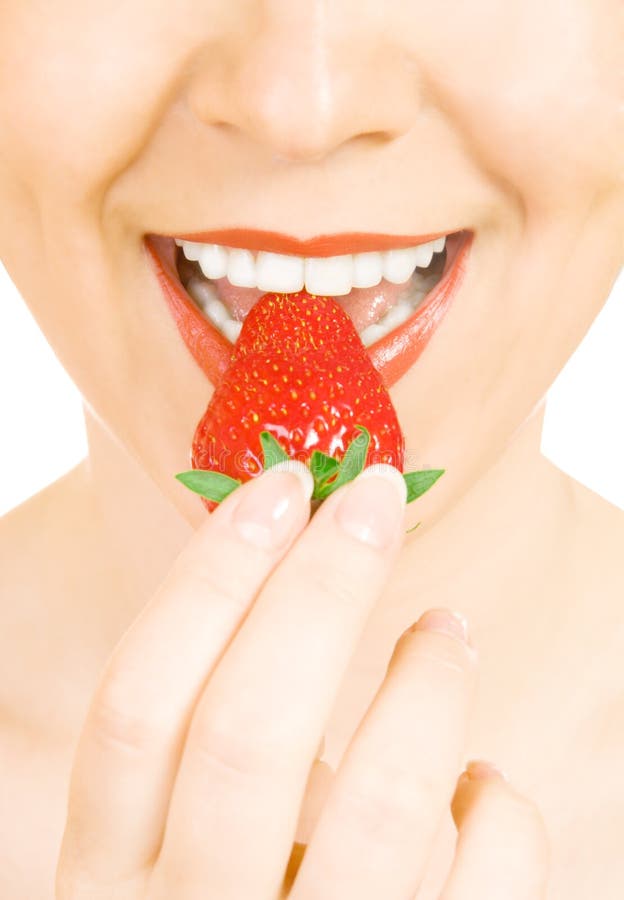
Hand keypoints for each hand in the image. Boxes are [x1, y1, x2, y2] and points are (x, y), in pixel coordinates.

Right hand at [55, 463, 548, 898]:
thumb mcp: (161, 874)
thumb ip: (205, 765)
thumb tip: (294, 606)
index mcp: (105, 892)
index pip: (138, 702)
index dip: (210, 578)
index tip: (280, 486)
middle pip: (251, 729)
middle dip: (321, 588)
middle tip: (376, 497)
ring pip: (380, 804)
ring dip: (426, 684)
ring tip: (445, 626)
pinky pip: (482, 888)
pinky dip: (498, 810)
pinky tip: (482, 787)